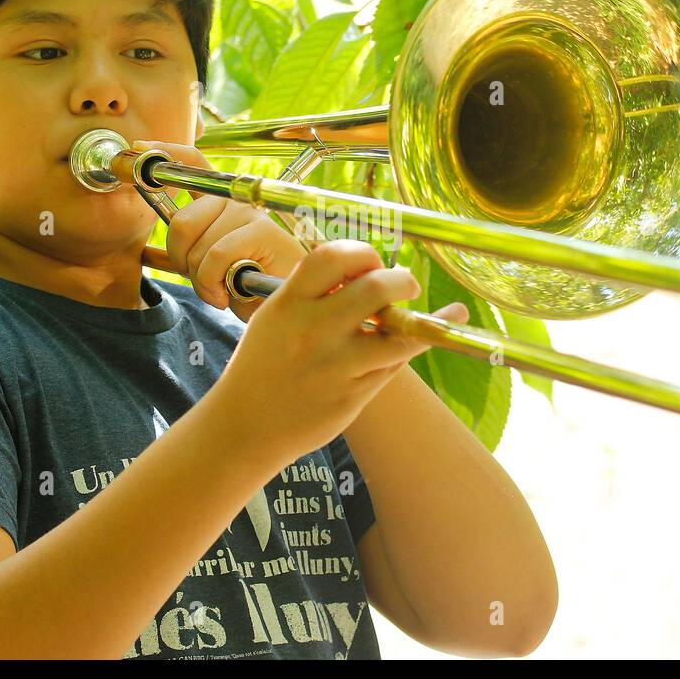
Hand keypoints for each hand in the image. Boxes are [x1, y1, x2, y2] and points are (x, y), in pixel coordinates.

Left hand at [135, 140, 307, 322]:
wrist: (283, 304)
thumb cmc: (247, 283)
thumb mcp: (210, 262)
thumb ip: (191, 246)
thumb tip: (152, 248)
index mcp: (221, 201)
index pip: (192, 162)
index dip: (163, 151)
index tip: (139, 146)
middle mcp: (235, 199)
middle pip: (182, 222)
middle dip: (182, 260)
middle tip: (203, 279)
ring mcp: (249, 212)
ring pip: (197, 246)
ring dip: (201, 280)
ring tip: (221, 288)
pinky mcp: (262, 231)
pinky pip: (215, 256)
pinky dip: (213, 283)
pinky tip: (228, 292)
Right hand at [215, 238, 468, 467]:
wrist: (245, 426)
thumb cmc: (265, 364)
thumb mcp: (275, 317)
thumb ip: (313, 293)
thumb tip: (367, 270)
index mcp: (288, 304)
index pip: (333, 256)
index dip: (362, 252)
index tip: (373, 263)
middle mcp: (312, 331)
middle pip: (376, 288)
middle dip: (402, 280)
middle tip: (407, 286)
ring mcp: (334, 366)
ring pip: (398, 332)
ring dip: (422, 318)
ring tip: (426, 313)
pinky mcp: (350, 396)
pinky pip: (392, 364)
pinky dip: (414, 345)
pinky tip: (435, 332)